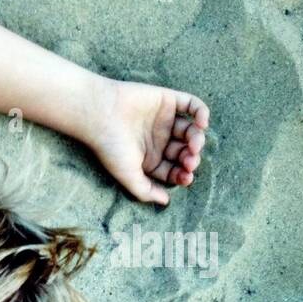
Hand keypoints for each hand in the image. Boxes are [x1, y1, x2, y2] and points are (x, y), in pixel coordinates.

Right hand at [87, 77, 209, 205]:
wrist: (100, 114)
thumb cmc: (110, 147)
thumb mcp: (127, 176)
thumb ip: (146, 191)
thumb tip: (166, 202)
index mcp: (149, 158)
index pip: (173, 169)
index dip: (183, 175)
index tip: (187, 177)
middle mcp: (158, 140)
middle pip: (184, 151)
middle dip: (191, 158)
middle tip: (190, 161)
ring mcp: (164, 119)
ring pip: (191, 130)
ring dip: (197, 139)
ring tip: (195, 145)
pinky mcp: (167, 100)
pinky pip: (192, 104)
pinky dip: (202, 112)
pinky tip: (202, 123)